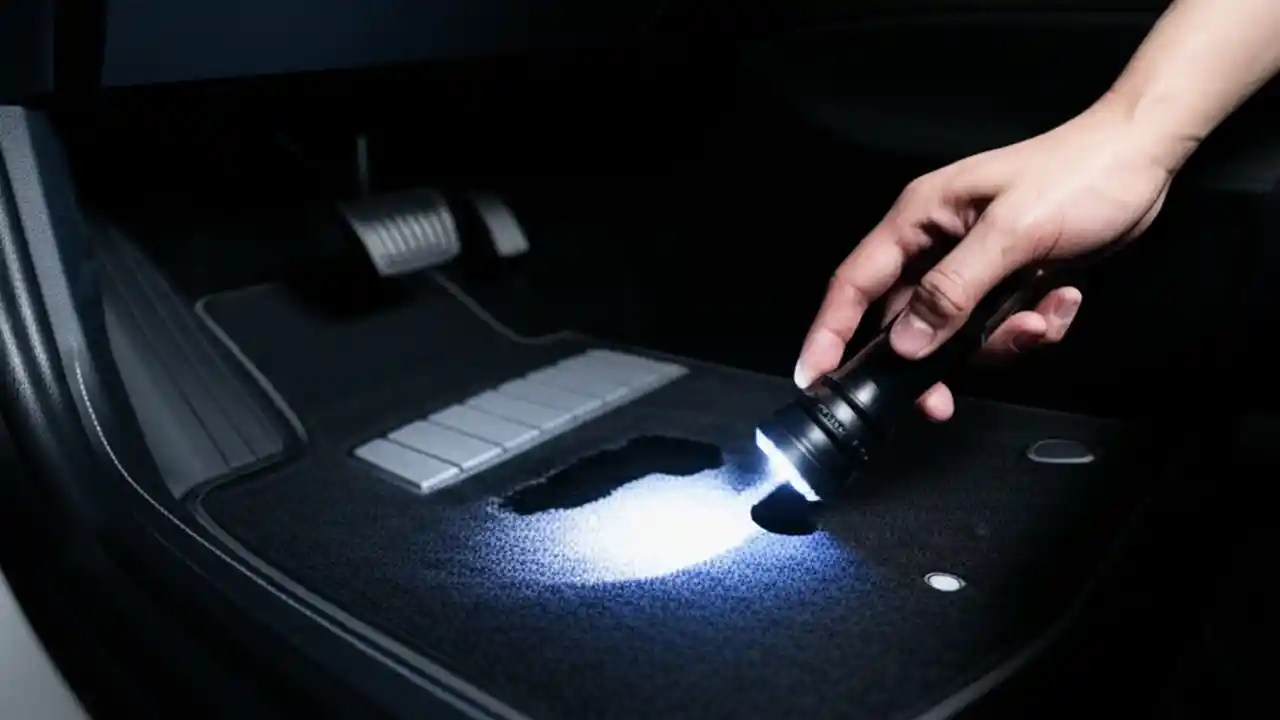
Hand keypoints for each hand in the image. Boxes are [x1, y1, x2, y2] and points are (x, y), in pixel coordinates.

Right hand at [794, 96, 1178, 420]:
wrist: (1143, 158)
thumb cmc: (1078, 176)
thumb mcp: (1011, 233)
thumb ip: (952, 290)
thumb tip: (906, 343)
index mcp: (920, 220)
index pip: (854, 283)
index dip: (827, 332)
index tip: (812, 378)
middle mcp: (936, 245)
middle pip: (903, 323)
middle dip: (928, 365)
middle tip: (940, 404)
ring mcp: (971, 266)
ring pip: (955, 335)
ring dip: (999, 342)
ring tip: (1043, 317)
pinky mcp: (1006, 281)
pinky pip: (997, 327)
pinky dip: (1031, 327)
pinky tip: (1063, 299)